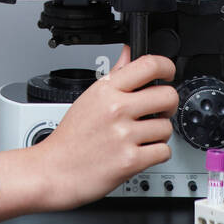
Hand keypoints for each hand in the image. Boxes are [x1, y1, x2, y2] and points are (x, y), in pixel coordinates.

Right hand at [0, 48, 178, 219]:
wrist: (55, 170)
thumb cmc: (71, 137)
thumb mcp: (89, 97)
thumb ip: (115, 76)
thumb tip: (128, 53)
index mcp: (106, 90)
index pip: (148, 65)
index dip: (166, 67)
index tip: (168, 73)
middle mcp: (116, 109)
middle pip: (168, 96)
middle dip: (168, 105)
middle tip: (158, 111)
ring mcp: (124, 135)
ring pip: (167, 127)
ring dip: (159, 134)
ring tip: (140, 136)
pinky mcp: (131, 160)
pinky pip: (163, 151)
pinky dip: (156, 154)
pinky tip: (140, 151)